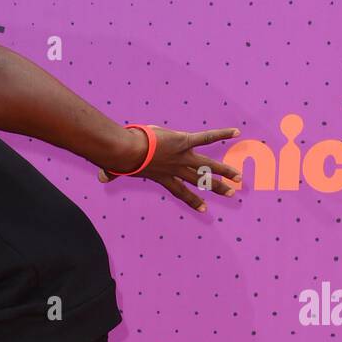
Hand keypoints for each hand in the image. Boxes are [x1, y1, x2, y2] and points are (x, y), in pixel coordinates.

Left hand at [99, 126, 242, 212]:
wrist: (129, 151)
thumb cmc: (123, 158)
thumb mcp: (120, 167)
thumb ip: (112, 173)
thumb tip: (101, 178)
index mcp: (164, 176)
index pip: (181, 192)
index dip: (192, 201)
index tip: (204, 210)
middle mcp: (177, 169)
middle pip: (201, 181)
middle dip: (217, 188)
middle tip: (232, 194)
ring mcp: (183, 156)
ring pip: (208, 165)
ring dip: (225, 170)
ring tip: (239, 177)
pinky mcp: (185, 141)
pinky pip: (207, 137)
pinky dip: (221, 133)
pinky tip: (236, 132)